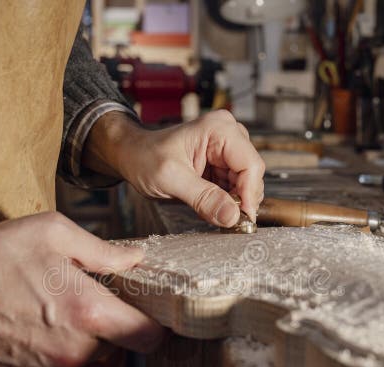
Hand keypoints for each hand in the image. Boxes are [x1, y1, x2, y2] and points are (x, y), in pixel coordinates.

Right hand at [0, 212, 163, 366]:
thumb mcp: (54, 233)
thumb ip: (103, 250)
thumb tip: (137, 260)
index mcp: (88, 311)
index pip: (147, 336)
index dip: (154, 326)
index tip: (147, 318)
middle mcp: (72, 351)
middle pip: (122, 359)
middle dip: (120, 339)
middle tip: (104, 319)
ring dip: (99, 366)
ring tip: (85, 342)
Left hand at [83, 110, 264, 226]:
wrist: (131, 155)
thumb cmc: (144, 157)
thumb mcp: (171, 179)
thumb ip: (203, 198)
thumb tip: (232, 217)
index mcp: (219, 129)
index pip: (251, 164)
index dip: (249, 194)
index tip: (241, 218)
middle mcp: (229, 135)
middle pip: (251, 175)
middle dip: (240, 200)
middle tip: (224, 219)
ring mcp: (227, 149)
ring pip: (245, 184)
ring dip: (232, 202)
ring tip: (209, 210)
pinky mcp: (222, 164)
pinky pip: (235, 187)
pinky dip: (225, 201)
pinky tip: (209, 205)